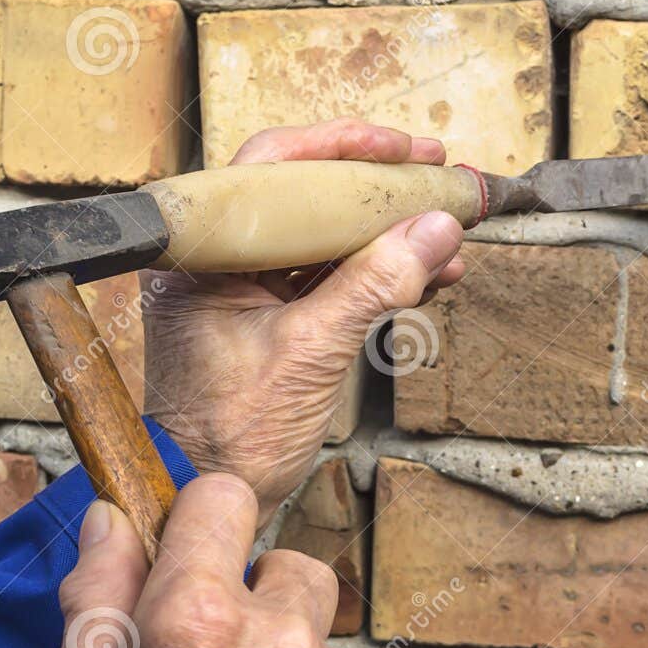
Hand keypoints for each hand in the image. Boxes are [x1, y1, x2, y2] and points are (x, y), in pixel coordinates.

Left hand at [143, 120, 467, 525]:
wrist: (207, 498)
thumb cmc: (228, 440)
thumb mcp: (309, 354)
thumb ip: (373, 288)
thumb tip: (435, 231)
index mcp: (201, 255)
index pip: (272, 170)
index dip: (342, 149)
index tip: (402, 151)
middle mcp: (217, 261)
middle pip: (306, 197)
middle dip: (377, 190)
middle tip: (435, 175)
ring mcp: (244, 290)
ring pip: (325, 239)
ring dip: (388, 237)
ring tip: (446, 235)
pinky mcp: (270, 319)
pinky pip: (329, 279)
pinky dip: (378, 277)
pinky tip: (428, 275)